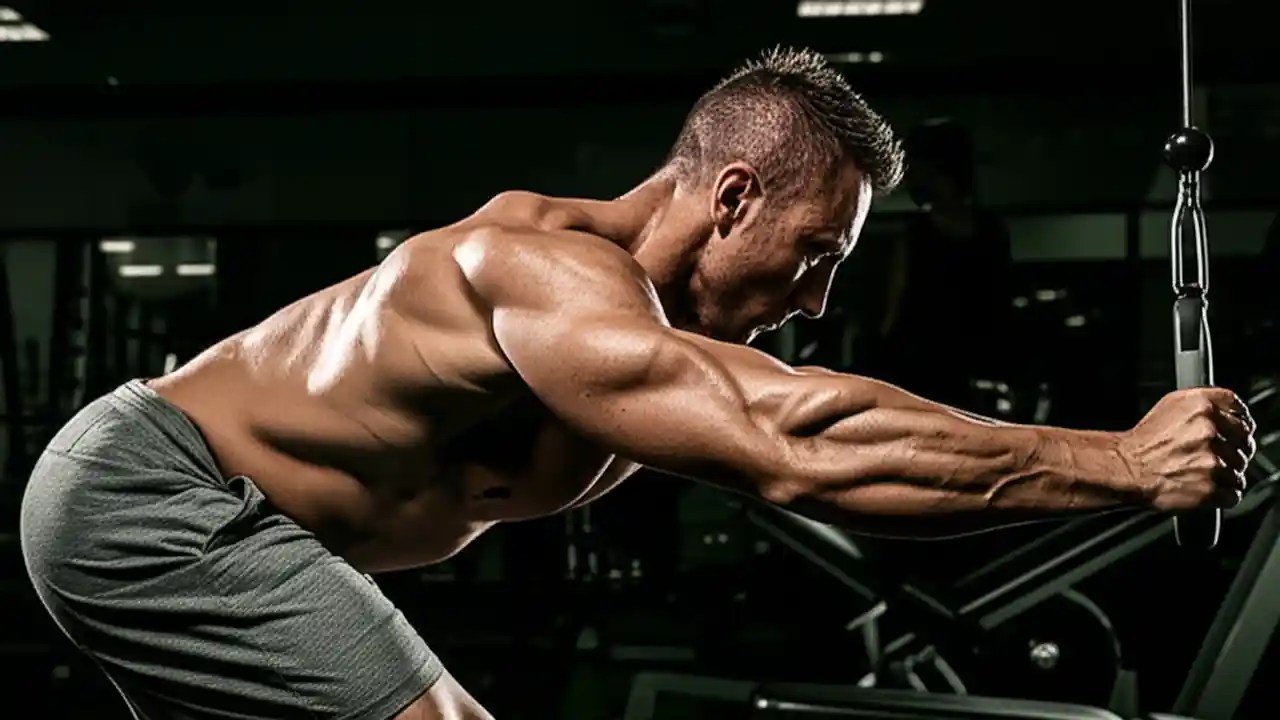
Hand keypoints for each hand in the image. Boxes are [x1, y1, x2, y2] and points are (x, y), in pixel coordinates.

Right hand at [1121, 388, 1256, 511]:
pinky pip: (1233, 494)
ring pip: (1240, 469)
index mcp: (1200, 405)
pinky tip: (1204, 488)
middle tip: (1215, 457)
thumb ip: (1205, 405)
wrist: (1125, 469)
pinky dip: (1222, 495)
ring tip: (1202, 474)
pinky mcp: (1210, 487)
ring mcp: (1211, 460)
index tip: (1237, 432)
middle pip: (1245, 441)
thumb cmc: (1144, 442)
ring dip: (1226, 474)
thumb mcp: (1171, 406)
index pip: (1239, 409)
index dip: (1240, 422)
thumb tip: (1232, 413)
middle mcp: (1208, 430)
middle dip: (1234, 450)